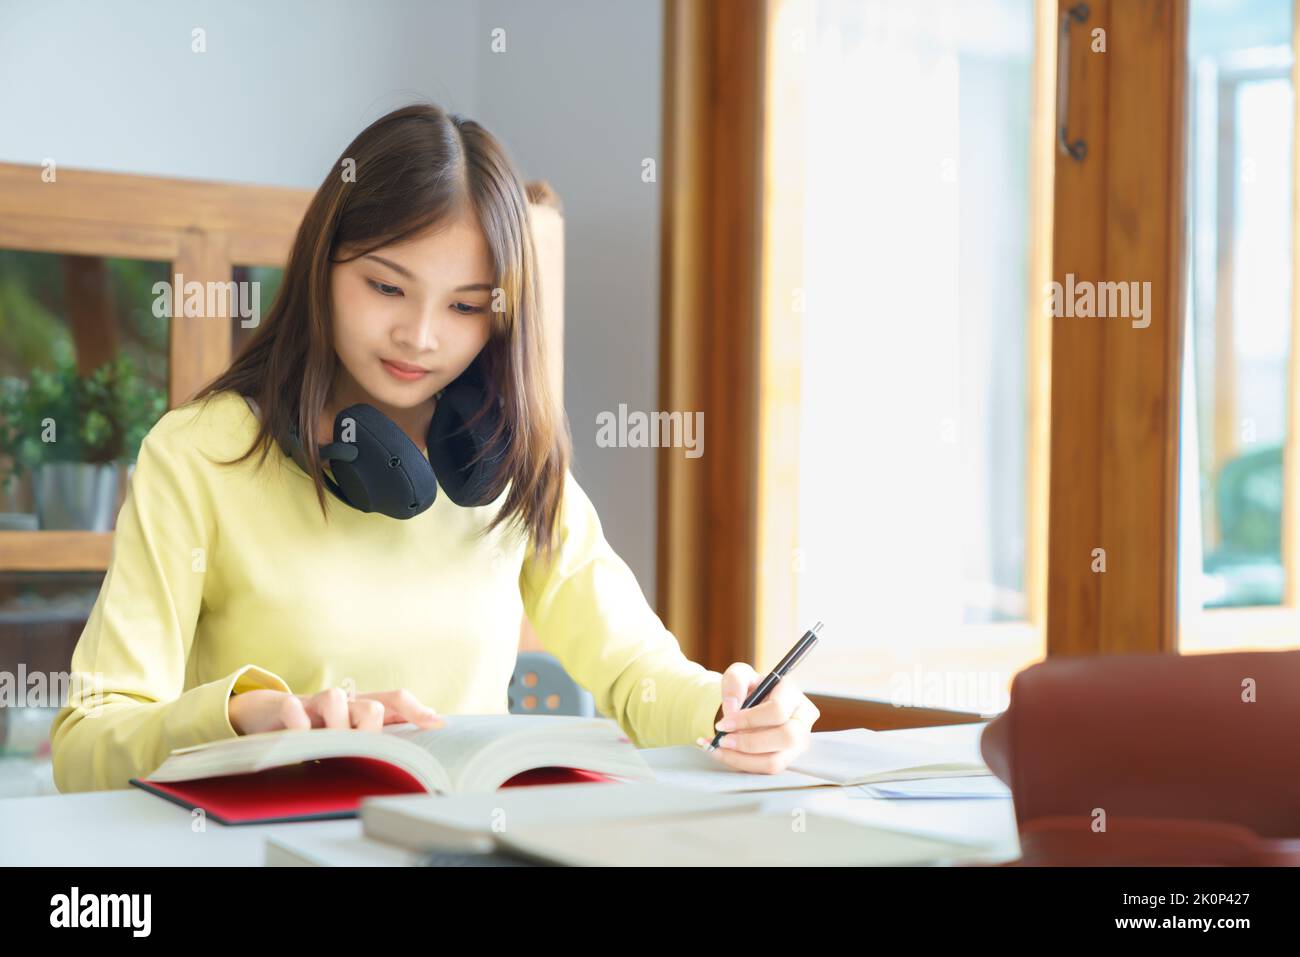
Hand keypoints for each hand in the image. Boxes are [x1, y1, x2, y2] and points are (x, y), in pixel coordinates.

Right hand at [228, 687, 444, 735]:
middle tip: (359, 751)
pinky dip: (298, 724)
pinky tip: (298, 738)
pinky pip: (295, 709)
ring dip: (336, 727)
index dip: (416, 710)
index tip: (437, 724)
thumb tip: (429, 727)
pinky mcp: (287, 707)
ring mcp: (315, 703)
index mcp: (361, 708)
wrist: (271, 712)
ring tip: (328, 746)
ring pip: (335, 700)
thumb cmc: (320, 726)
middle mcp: (343, 703)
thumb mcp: (350, 732)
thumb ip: (382, 732)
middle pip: (372, 708)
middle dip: (369, 731)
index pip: (395, 701)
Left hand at [696, 662, 819, 772]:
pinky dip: (742, 764)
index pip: (777, 710)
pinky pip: (766, 770)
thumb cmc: (749, 689)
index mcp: (793, 694)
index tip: (723, 724)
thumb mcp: (739, 675)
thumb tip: (732, 709)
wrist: (751, 704)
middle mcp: (802, 719)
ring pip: (776, 761)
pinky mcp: (788, 758)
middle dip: (749, 743)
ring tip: (719, 749)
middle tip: (723, 740)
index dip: (748, 720)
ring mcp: (798, 743)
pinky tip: (725, 754)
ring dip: (742, 759)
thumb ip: (734, 683)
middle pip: (785, 738)